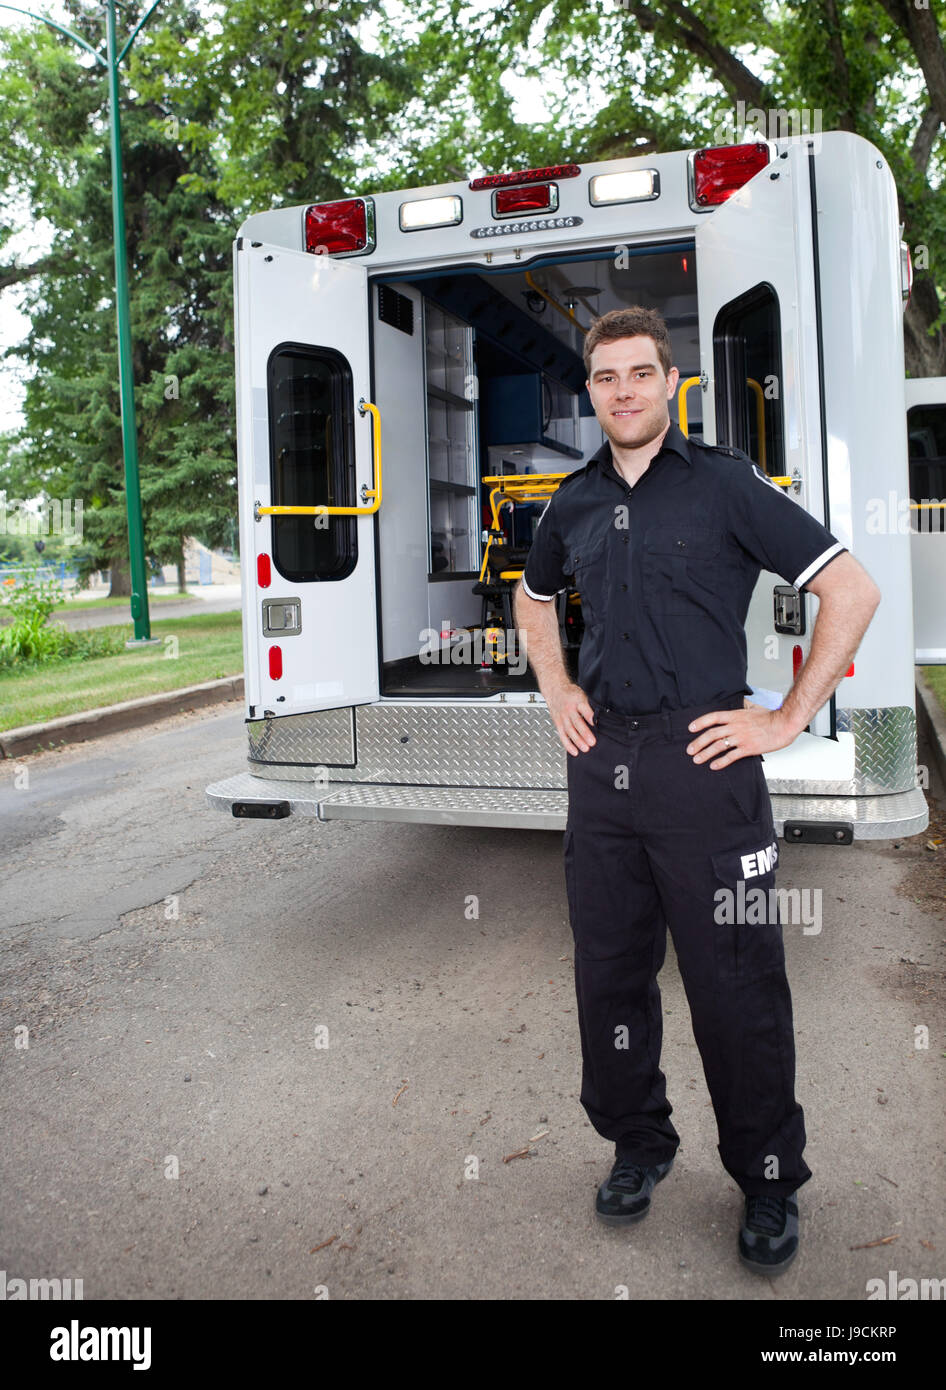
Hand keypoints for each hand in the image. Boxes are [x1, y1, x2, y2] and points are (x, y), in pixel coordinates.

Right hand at [545, 682, 596, 755]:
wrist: (554, 690)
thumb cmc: (571, 693)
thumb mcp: (582, 694)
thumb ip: (590, 705)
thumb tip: (603, 716)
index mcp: (577, 701)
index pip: (584, 709)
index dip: (590, 716)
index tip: (596, 723)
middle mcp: (569, 709)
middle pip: (577, 722)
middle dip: (584, 733)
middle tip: (592, 742)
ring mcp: (563, 717)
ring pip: (570, 730)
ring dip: (577, 741)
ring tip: (585, 748)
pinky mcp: (558, 724)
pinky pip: (562, 735)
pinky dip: (568, 744)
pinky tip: (574, 751)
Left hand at [685, 705, 799, 768]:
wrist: (784, 725)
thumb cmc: (771, 718)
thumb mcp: (753, 709)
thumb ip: (743, 709)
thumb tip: (740, 705)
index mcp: (735, 715)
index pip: (713, 717)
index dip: (700, 722)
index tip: (690, 728)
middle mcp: (736, 726)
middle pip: (712, 734)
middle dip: (698, 742)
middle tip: (690, 750)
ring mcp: (741, 738)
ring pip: (718, 746)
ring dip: (705, 753)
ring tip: (697, 759)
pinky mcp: (748, 748)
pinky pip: (731, 756)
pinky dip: (721, 762)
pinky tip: (714, 766)